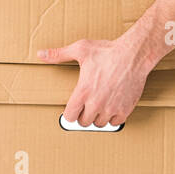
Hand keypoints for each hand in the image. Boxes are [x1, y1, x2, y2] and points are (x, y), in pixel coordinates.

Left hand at [36, 36, 150, 127]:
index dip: (70, 113)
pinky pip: (115, 122)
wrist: (133, 55)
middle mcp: (96, 103)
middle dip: (84, 115)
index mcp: (83, 91)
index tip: (74, 108)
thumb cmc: (108, 51)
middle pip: (84, 122)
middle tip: (87, 105)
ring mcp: (111, 108)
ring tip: (99, 106)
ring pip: (99, 124)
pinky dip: (113, 117)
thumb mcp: (81, 49)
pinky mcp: (125, 109)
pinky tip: (112, 107)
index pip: (69, 117)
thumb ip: (59, 54)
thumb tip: (41, 54)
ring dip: (98, 118)